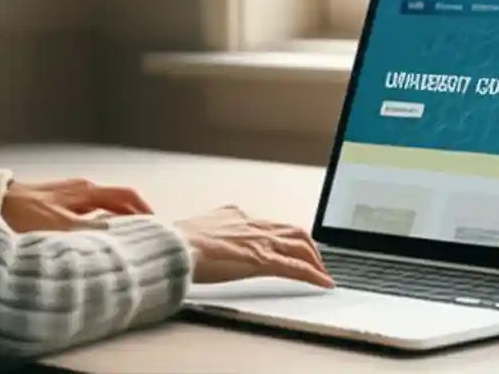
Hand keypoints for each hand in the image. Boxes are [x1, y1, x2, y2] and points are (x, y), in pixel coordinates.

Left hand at [0, 178, 152, 232]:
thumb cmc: (24, 214)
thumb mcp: (59, 226)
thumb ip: (90, 229)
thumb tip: (119, 233)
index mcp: (88, 191)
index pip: (128, 195)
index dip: (145, 209)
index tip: (158, 226)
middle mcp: (83, 188)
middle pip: (119, 199)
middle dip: (136, 215)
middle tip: (147, 235)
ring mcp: (72, 193)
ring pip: (106, 205)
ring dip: (120, 218)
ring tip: (128, 238)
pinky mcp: (61, 201)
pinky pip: (92, 209)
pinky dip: (103, 220)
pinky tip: (100, 235)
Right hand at [175, 206, 335, 288]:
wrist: (174, 246)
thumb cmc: (177, 243)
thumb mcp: (194, 233)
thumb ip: (205, 236)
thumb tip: (196, 241)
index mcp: (235, 216)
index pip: (269, 225)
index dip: (283, 237)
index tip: (288, 246)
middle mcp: (252, 224)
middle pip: (292, 231)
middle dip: (308, 247)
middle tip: (315, 262)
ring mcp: (259, 241)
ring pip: (300, 245)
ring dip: (315, 260)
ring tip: (323, 274)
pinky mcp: (262, 260)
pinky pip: (296, 268)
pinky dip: (314, 276)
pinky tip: (324, 283)